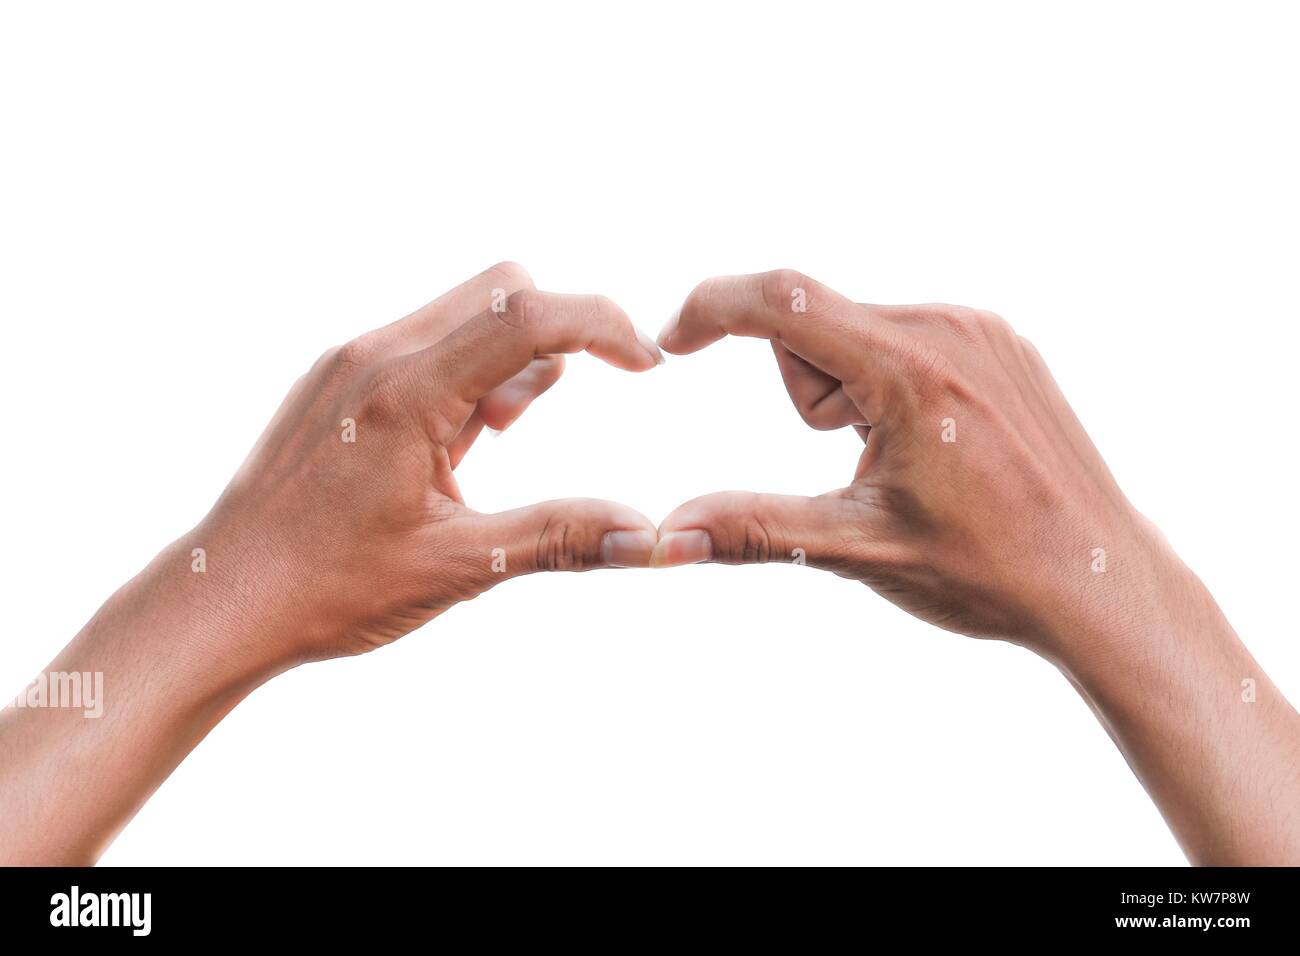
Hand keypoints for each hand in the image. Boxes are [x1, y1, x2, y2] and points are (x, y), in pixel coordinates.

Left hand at [192, 262, 662, 667]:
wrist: (223, 601)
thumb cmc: (326, 589)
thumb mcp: (458, 566)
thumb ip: (559, 537)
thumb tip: (648, 536)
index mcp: (405, 393)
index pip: (528, 314)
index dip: (604, 325)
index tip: (648, 364)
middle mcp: (375, 355)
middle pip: (502, 288)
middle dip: (557, 335)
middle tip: (540, 421)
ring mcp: (351, 362)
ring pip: (464, 312)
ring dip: (508, 360)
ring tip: (488, 443)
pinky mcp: (339, 378)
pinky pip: (426, 342)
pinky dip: (466, 374)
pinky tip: (454, 446)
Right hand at [655, 269, 1299, 863]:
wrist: (1101, 584)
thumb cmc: (989, 572)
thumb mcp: (860, 549)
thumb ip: (754, 529)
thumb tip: (661, 538)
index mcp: (912, 370)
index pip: (783, 300)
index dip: (711, 308)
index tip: (670, 343)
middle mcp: (950, 327)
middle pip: (814, 326)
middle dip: (809, 394)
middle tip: (859, 462)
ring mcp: (982, 330)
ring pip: (857, 333)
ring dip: (849, 392)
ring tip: (903, 460)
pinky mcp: (1000, 342)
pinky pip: (904, 338)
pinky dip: (888, 383)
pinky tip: (935, 445)